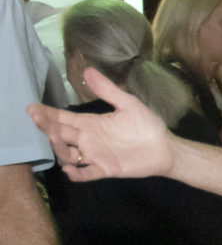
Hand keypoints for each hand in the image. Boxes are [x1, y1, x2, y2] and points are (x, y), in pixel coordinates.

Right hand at [29, 68, 175, 179]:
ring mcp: (95, 155)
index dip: (47, 114)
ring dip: (59, 147)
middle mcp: (88, 140)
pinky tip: (70, 171)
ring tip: (56, 137)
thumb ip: (107, 90)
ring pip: (68, 154)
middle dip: (47, 126)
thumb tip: (87, 70)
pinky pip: (87, 173)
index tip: (32, 108)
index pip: (63, 118)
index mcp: (90, 123)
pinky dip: (77, 174)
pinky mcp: (106, 169)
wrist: (166, 148)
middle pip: (60, 134)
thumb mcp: (128, 104)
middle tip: (37, 118)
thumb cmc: (146, 126)